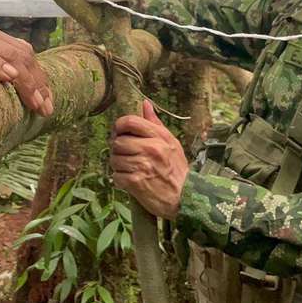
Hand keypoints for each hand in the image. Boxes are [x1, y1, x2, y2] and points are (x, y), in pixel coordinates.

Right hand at [0, 22, 53, 115]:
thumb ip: (4, 70)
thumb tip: (37, 87)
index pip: (25, 53)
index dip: (40, 78)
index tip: (48, 103)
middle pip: (21, 54)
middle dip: (37, 83)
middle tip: (44, 109)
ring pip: (7, 54)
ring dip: (25, 81)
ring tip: (34, 103)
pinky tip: (9, 79)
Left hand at [110, 99, 187, 218]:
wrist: (186, 198)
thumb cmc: (177, 169)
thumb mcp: (171, 142)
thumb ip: (155, 124)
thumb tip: (145, 104)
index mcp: (158, 137)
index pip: (129, 121)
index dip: (119, 127)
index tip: (120, 134)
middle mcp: (150, 149)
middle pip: (117, 142)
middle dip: (119, 151)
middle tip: (127, 157)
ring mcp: (142, 165)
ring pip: (114, 160)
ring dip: (119, 167)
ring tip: (131, 170)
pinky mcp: (136, 182)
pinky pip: (116, 176)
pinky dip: (120, 181)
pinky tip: (131, 182)